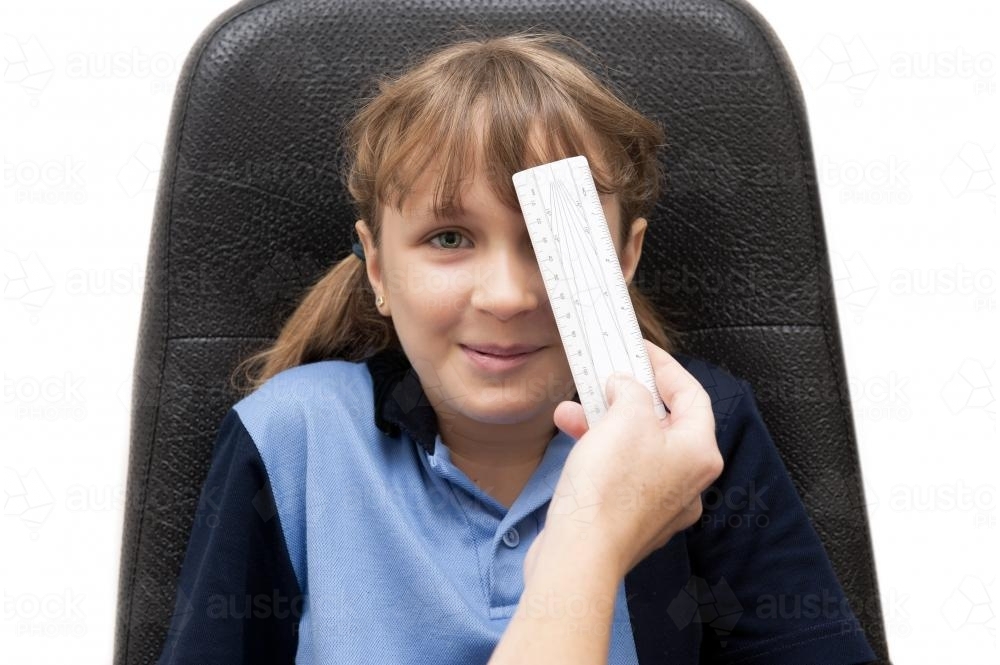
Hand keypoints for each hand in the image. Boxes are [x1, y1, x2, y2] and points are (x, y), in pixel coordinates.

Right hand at [530, 339, 723, 579]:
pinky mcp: (630, 516)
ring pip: (636, 446)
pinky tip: (570, 436)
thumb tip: (626, 385)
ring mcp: (660, 502)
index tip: (639, 349)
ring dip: (603, 422)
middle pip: (663, 421)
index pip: (692, 395)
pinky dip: (597, 450)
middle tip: (606, 376)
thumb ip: (631, 391)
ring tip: (572, 409)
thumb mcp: (625, 417)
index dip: (665, 366)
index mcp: (699, 453)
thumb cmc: (609, 490)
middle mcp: (688, 480)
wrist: (580, 554)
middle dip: (626, 396)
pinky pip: (618, 471)